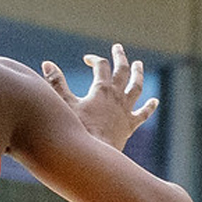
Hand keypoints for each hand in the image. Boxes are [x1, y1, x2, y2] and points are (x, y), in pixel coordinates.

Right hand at [41, 45, 155, 151]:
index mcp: (101, 89)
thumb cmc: (75, 129)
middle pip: (122, 71)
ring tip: (139, 65)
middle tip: (118, 48)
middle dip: (120, 57)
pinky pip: (143, 113)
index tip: (87, 59)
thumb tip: (47, 63)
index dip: (94, 59)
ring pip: (136, 87)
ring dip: (138, 74)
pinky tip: (154, 101)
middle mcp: (117, 96)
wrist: (92, 153)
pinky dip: (149, 106)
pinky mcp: (130, 125)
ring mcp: (125, 110)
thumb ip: (56, 83)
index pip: (101, 66)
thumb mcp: (63, 104)